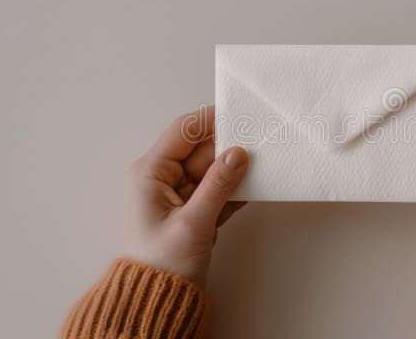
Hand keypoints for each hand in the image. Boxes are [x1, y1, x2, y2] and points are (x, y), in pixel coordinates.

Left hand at [124, 106, 247, 289]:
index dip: (210, 120)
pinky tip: (256, 186)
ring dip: (236, 169)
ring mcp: (181, 194)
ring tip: (264, 164)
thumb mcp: (193, 222)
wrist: (159, 300)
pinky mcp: (196, 209)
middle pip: (203, 149)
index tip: (239, 114)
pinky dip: (236, 188)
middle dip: (230, 146)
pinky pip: (219, 188)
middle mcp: (164, 178)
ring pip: (214, 169)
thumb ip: (218, 184)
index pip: (183, 131)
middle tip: (261, 141)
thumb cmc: (162, 264)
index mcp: (152, 172)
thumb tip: (238, 153)